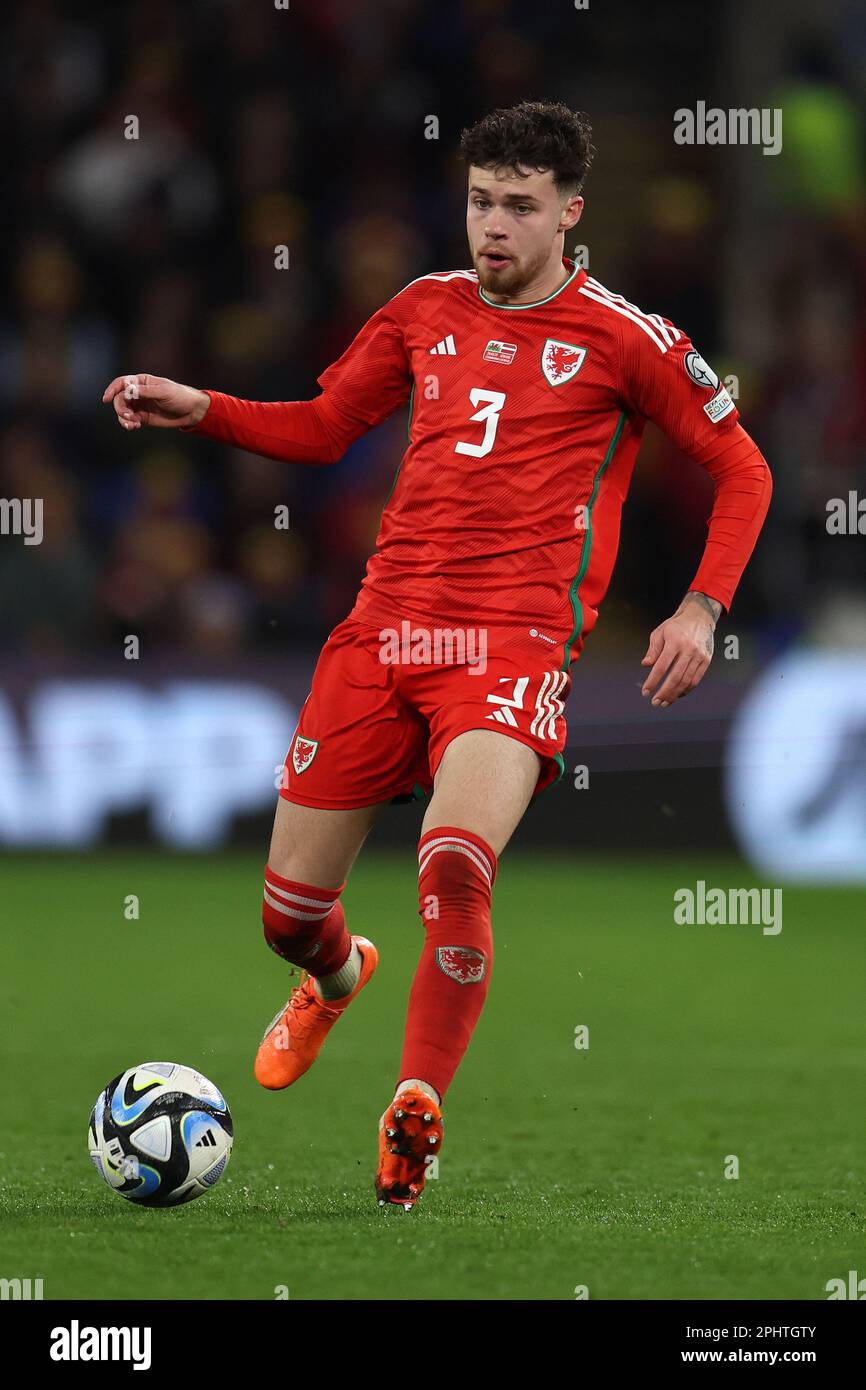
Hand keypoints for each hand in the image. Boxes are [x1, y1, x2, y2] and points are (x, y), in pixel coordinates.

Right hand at [102, 374, 210, 430]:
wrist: (191, 411)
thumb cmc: (179, 396)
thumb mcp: (164, 391)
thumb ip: (146, 392)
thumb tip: (128, 391)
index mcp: (142, 381)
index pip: (121, 383)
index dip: (112, 390)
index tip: (106, 399)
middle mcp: (137, 393)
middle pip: (119, 399)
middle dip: (120, 408)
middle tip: (128, 417)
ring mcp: (139, 405)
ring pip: (122, 411)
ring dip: (123, 418)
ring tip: (132, 424)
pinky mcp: (142, 417)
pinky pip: (129, 420)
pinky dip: (128, 424)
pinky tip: (134, 426)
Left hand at [640, 592, 719, 707]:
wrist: (699, 617)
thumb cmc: (676, 626)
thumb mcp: (659, 633)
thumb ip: (653, 650)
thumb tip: (645, 665)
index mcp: (675, 642)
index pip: (662, 666)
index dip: (653, 681)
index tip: (645, 692)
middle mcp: (689, 650)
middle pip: (675, 677)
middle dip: (664, 693)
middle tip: (655, 702)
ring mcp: (699, 656)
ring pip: (686, 681)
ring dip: (674, 695)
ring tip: (664, 702)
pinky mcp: (706, 661)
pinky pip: (696, 680)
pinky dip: (686, 690)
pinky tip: (677, 695)